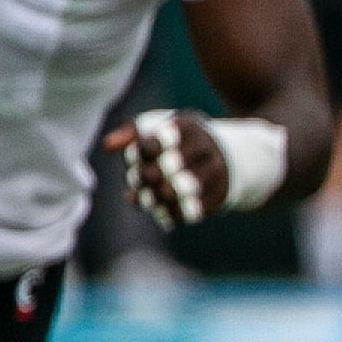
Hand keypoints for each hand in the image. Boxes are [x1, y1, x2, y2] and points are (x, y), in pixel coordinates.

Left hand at [104, 108, 283, 225]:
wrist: (234, 157)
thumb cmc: (183, 143)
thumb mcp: (162, 129)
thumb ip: (132, 134)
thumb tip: (107, 147)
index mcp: (189, 127)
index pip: (162, 138)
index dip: (143, 150)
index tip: (136, 155)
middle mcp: (207, 148)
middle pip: (172, 164)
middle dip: (148, 176)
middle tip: (140, 180)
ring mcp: (217, 172)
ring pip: (185, 189)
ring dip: (159, 197)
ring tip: (147, 200)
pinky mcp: (222, 195)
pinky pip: (195, 209)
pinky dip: (174, 214)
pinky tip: (161, 213)